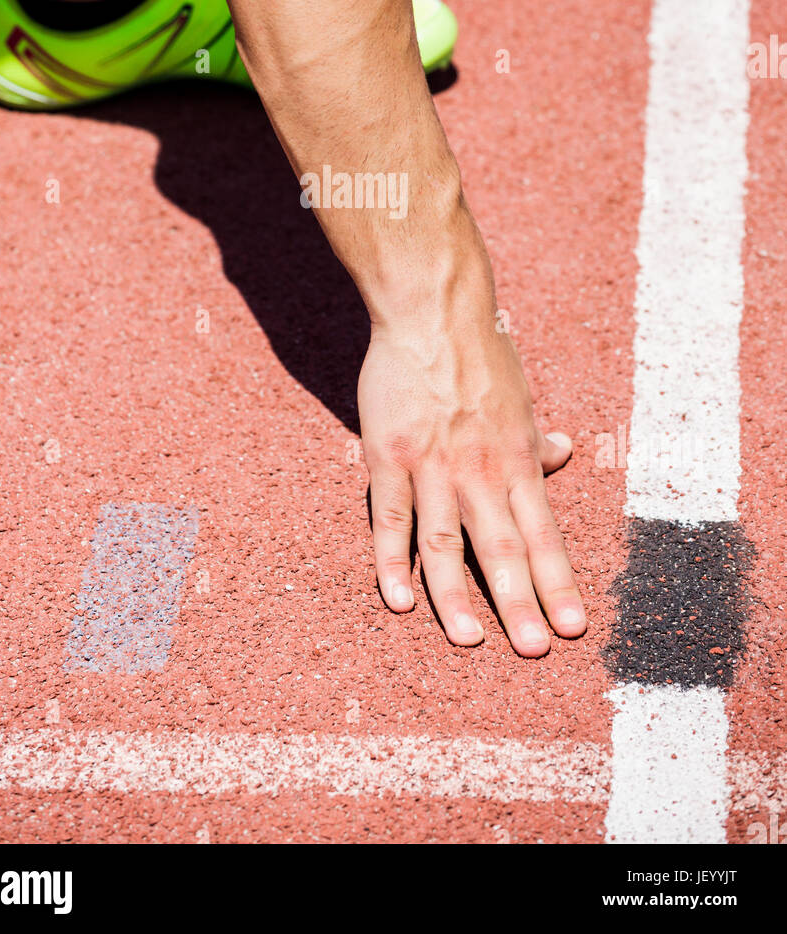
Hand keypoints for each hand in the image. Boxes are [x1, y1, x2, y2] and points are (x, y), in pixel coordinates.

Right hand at [359, 241, 585, 654]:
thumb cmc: (479, 356)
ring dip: (456, 595)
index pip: (542, 533)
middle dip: (519, 603)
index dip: (558, 582)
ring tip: (469, 641)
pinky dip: (392, 561)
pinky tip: (399, 600)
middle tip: (534, 650)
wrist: (432, 313)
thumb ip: (535, 438)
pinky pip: (390, 519)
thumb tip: (565, 454)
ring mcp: (431, 465)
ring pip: (445, 542)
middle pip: (501, 547)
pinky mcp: (388, 457)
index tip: (574, 629)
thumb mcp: (520, 399)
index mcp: (517, 459)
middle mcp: (479, 469)